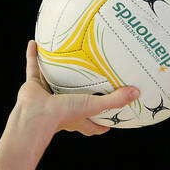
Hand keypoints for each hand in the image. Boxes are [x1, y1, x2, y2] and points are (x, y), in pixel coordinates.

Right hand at [14, 40, 139, 135]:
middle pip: (73, 103)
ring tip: (62, 61)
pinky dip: (33, 56)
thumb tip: (136, 93)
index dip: (101, 125)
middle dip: (80, 96)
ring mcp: (46, 97)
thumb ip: (115, 100)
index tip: (111, 123)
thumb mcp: (94, 105)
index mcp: (77, 118)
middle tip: (89, 86)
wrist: (36, 115)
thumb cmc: (64, 113)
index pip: (92, 125)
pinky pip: (33, 68)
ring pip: (51, 83)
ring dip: (55, 72)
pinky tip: (35, 43)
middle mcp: (62, 108)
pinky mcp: (32, 87)